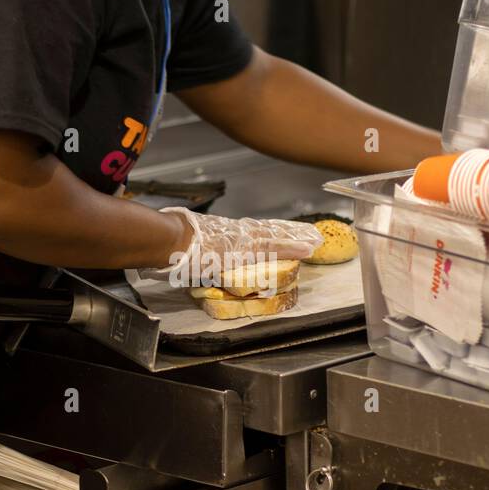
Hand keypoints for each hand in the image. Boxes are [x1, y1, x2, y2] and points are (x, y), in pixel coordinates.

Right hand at [141, 206, 323, 282]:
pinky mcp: (248, 248)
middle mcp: (239, 232)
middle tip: (313, 234)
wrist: (172, 238)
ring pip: (278, 237)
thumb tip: (196, 259)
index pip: (257, 231)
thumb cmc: (176, 244)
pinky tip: (307, 249)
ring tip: (316, 241)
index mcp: (228, 233)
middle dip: (293, 232)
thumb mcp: (193, 246)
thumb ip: (202, 252)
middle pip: (272, 230)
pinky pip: (275, 248)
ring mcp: (244, 239)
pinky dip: (292, 248)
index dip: (274, 232)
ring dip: (298, 239)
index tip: (288, 232)